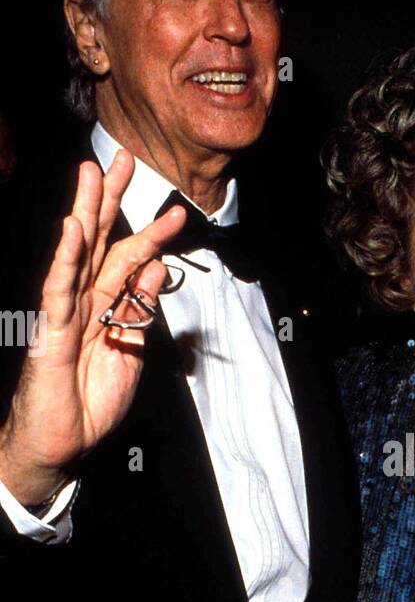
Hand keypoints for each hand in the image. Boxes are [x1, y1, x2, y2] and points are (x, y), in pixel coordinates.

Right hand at [0, 150, 187, 505]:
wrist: (64, 444)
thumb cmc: (92, 403)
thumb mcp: (132, 352)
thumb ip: (141, 311)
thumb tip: (156, 271)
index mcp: (104, 306)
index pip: (129, 259)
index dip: (151, 234)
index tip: (177, 213)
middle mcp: (83, 301)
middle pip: (98, 241)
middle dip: (110, 198)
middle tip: (122, 157)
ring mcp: (64, 313)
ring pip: (76, 254)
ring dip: (84, 212)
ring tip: (91, 173)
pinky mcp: (49, 332)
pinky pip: (58, 291)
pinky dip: (65, 260)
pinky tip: (71, 231)